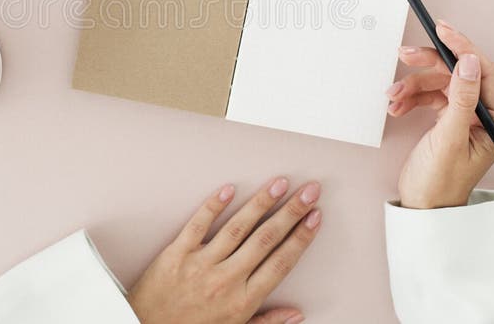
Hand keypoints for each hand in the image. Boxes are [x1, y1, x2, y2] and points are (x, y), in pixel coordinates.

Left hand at [128, 177, 321, 323]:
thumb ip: (267, 322)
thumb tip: (297, 314)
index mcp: (243, 300)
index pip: (281, 262)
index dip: (301, 238)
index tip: (316, 217)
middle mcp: (226, 280)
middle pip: (266, 239)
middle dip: (291, 212)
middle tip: (309, 190)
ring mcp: (201, 264)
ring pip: (237, 227)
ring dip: (261, 203)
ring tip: (279, 183)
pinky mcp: (176, 253)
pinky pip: (197, 225)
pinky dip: (213, 206)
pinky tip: (229, 189)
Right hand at [386, 20, 493, 208]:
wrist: (421, 207)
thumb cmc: (440, 183)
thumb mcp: (449, 137)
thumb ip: (460, 97)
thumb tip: (468, 61)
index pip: (484, 72)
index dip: (462, 48)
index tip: (442, 31)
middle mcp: (487, 115)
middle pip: (459, 72)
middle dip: (430, 64)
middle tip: (406, 54)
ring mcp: (467, 115)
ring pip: (440, 81)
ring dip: (414, 85)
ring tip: (394, 96)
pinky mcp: (449, 118)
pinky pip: (430, 94)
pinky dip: (411, 96)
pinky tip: (397, 106)